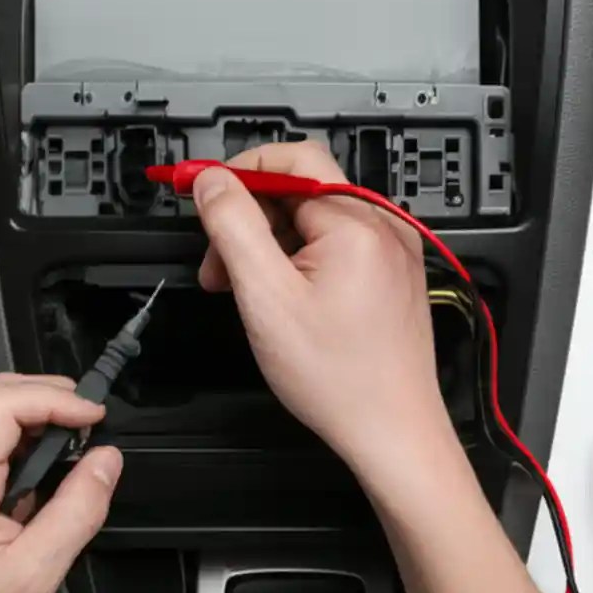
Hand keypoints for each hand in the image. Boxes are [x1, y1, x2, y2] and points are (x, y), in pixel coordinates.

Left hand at [0, 374, 123, 592]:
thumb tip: (105, 462)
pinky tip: (42, 473)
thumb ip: (76, 511)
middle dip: (51, 400)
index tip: (95, 416)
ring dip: (36, 420)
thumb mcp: (32, 573)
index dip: (58, 398)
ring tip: (73, 451)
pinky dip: (19, 442)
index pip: (6, 401)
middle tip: (92, 424)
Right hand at [193, 141, 449, 466]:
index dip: (237, 173)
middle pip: (299, 190)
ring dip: (271, 245)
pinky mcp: (393, 274)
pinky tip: (282, 298)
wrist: (393, 432)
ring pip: (315, 221)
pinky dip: (300, 261)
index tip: (198, 188)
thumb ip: (235, 227)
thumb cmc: (340, 379)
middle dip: (249, 220)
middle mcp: (384, 226)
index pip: (288, 160)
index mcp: (356, 222)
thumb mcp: (266, 297)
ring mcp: (393, 250)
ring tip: (247, 292)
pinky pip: (337, 246)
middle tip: (216, 264)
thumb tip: (213, 180)